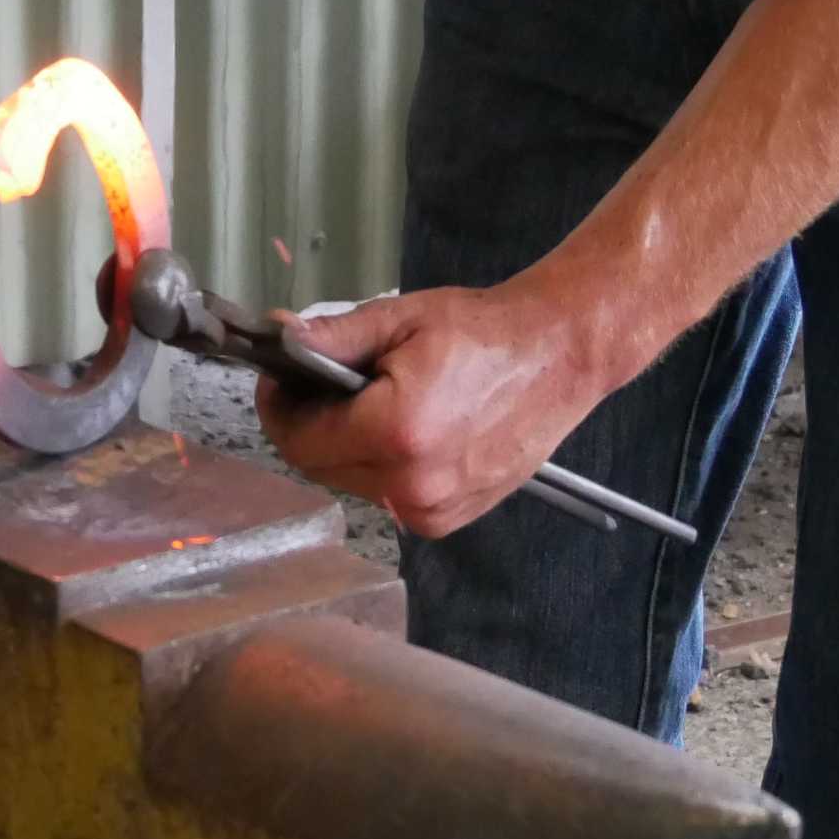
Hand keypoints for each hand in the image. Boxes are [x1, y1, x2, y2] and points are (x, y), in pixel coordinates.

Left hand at [256, 283, 602, 537]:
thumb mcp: (400, 319)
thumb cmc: (486, 332)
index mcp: (396, 434)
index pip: (299, 440)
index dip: (279, 408)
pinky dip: (381, 465)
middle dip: (310, 424)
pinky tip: (404, 428)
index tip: (279, 379)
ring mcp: (433, 510)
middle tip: (322, 383)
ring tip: (371, 402)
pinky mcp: (449, 519)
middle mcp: (412, 485)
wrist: (559, 356)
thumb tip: (280, 340)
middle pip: (320, 467)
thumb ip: (332, 338)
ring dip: (345, 446)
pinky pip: (387, 496)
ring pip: (351, 483)